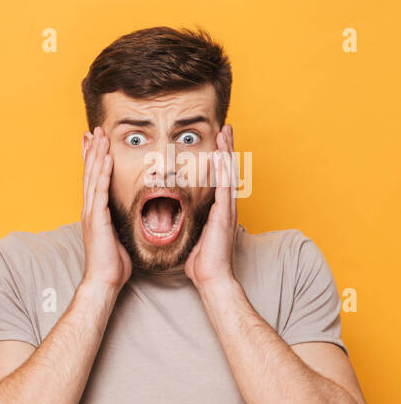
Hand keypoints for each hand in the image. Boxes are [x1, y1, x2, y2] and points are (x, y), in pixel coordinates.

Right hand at [81, 126, 130, 291]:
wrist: (104, 279)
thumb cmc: (113, 263)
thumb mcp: (118, 236)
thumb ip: (119, 221)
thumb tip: (128, 214)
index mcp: (95, 212)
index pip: (94, 180)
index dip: (93, 160)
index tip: (95, 143)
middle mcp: (90, 209)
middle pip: (90, 173)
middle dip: (92, 150)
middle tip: (94, 130)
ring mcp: (91, 212)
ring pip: (92, 177)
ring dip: (95, 155)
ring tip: (99, 136)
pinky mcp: (96, 218)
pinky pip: (99, 190)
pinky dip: (101, 172)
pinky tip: (104, 158)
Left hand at [185, 124, 236, 289]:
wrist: (210, 276)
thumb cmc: (200, 259)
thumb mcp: (191, 233)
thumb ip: (188, 220)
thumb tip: (176, 214)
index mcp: (216, 208)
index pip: (217, 177)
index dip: (218, 158)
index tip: (216, 141)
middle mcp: (225, 205)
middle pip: (226, 170)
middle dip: (226, 148)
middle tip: (226, 128)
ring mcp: (226, 209)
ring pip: (228, 174)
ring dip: (227, 152)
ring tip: (226, 133)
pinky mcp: (223, 215)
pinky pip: (224, 187)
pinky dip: (223, 171)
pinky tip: (222, 156)